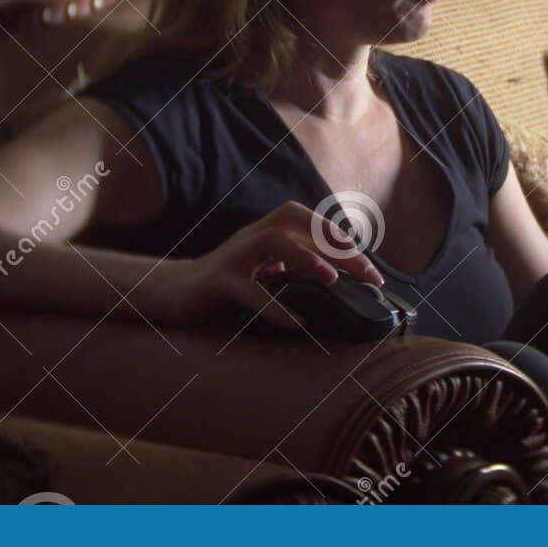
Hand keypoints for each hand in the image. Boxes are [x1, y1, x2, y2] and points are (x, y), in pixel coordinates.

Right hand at [151, 201, 383, 328]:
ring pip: (271, 242)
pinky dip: (274, 306)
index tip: (374, 275)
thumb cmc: (230, 286)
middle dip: (336, 245)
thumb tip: (346, 292)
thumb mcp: (267, 275)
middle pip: (298, 222)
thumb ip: (297, 274)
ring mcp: (233, 256)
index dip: (346, 244)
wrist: (173, 294)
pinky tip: (297, 324)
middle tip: (367, 276)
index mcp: (269, 232)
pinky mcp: (217, 281)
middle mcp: (253, 236)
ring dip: (305, 257)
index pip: (314, 226)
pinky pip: (247, 290)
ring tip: (331, 281)